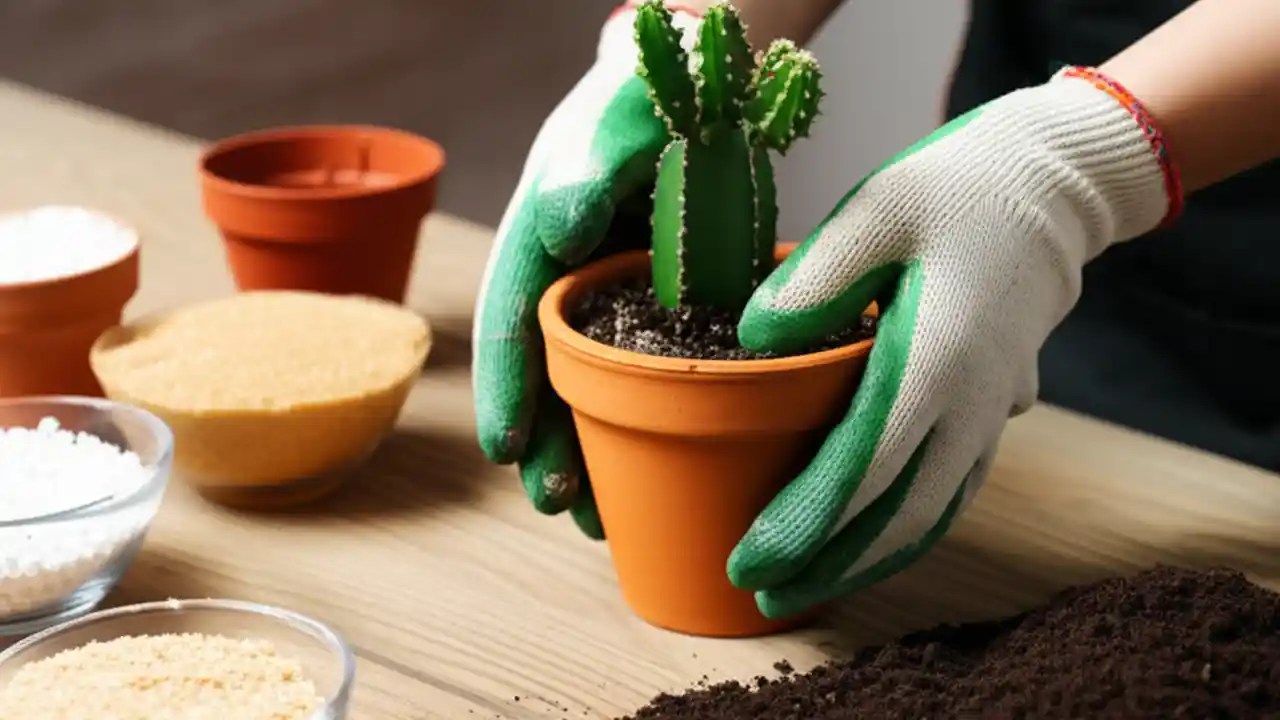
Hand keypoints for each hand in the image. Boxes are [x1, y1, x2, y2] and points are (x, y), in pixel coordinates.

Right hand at [472, 5, 698, 537]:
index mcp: (539, 238)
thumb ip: (588, 170)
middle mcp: (568, 279)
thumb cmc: (646, 95)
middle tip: (556, 503)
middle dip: (544, 443)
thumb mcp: (618, 119)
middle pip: (545, 374)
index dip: (504, 387)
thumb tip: (561, 228)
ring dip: (593, 452)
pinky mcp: (668, 308)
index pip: (509, 320)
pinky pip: (653, 376)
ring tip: (602, 519)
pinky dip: (652, 426)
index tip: (502, 447)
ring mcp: (618, 299)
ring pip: (595, 388)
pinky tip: (663, 472)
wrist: (701, 86)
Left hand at [728, 68, 1180, 616]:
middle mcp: (972, 401)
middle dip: (830, 560)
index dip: (806, 523)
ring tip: (811, 584)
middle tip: (766, 594)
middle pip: (899, 512)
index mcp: (939, 357)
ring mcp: (992, 409)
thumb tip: (753, 338)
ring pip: (933, 511)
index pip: (865, 468)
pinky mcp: (996, 406)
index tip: (751, 560)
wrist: (1052, 183)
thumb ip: (816, 275)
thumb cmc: (958, 187)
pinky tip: (874, 543)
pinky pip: (955, 487)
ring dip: (872, 556)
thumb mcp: (880, 208)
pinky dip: (911, 527)